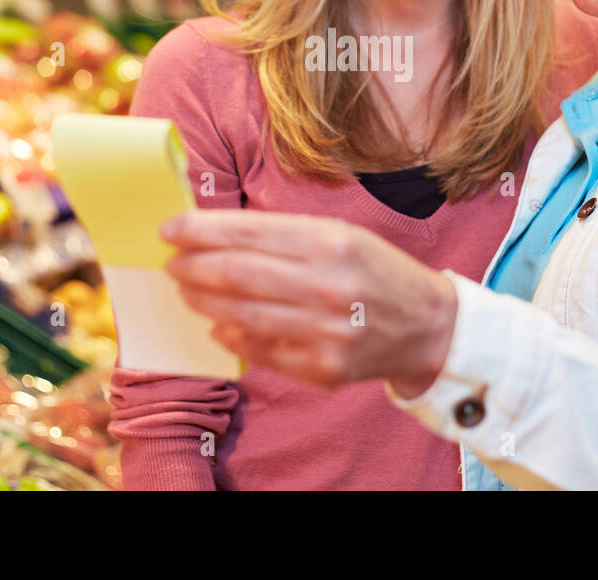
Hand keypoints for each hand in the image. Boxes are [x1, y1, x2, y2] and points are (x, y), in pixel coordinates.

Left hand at [160, 210, 456, 395]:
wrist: (428, 325)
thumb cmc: (376, 271)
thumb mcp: (341, 235)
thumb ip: (284, 235)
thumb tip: (215, 236)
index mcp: (332, 242)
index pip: (249, 232)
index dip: (200, 230)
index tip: (169, 229)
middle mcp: (328, 286)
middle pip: (237, 274)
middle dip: (193, 267)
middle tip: (173, 264)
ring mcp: (325, 331)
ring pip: (241, 315)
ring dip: (203, 302)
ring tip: (187, 291)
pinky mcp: (324, 368)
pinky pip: (260, 350)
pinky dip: (232, 335)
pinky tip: (219, 324)